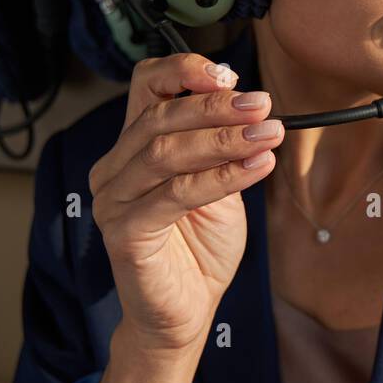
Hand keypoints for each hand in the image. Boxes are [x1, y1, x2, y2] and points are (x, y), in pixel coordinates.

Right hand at [88, 53, 283, 355]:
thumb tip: (249, 101)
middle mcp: (114, 168)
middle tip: (263, 105)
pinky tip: (259, 166)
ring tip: (269, 134)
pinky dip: (222, 176)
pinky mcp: (124, 233)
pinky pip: (176, 195)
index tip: (230, 74)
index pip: (145, 87)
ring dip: (224, 139)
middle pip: (159, 117)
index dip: (183, 71)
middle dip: (217, 107)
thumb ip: (223, 146)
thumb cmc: (200, 246)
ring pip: (166, 152)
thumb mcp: (219, 184)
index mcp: (133, 146)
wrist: (186, 311)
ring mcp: (113, 200)